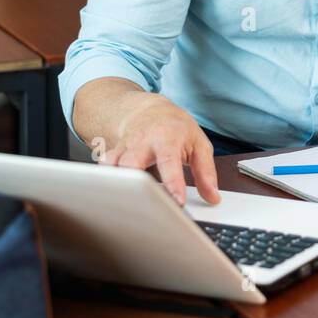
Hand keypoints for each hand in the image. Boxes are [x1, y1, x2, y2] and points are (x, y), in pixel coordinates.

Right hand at [99, 98, 220, 204]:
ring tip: (128, 205)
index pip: (169, 163)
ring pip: (113, 167)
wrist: (151, 110)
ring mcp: (126, 148)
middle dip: (135, 185)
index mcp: (167, 139)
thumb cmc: (177, 128)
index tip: (177, 202)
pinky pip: (104, 168)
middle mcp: (143, 142)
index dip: (173, 184)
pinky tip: (112, 191)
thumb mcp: (199, 144)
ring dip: (118, 186)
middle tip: (147, 207)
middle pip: (131, 164)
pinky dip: (105, 179)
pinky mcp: (114, 154)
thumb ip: (206, 172)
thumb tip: (213, 197)